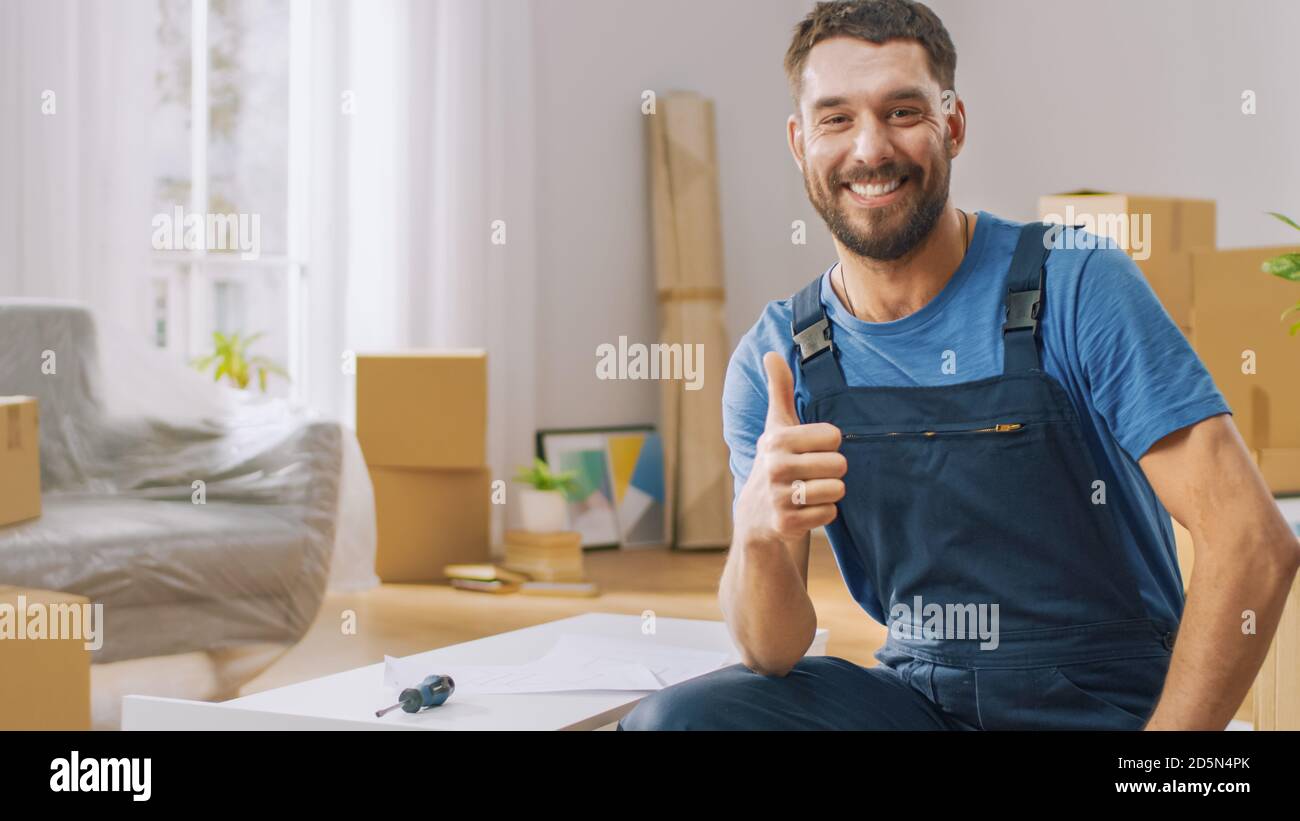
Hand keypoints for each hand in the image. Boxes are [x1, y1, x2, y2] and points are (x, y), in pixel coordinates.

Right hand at [733, 351, 846, 547]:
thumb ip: (780, 390)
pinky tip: (806, 510)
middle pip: (840, 464)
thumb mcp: (777, 426)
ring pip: (837, 490)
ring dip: (829, 493)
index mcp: (777, 439)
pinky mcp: (786, 524)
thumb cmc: (777, 461)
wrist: (755, 515)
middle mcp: (775, 467)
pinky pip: (830, 514)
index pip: (834, 436)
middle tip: (813, 474)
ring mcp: (779, 497)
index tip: (811, 450)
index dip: (829, 445)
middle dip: (833, 471)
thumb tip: (772, 353)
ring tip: (810, 492)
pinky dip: (823, 514)